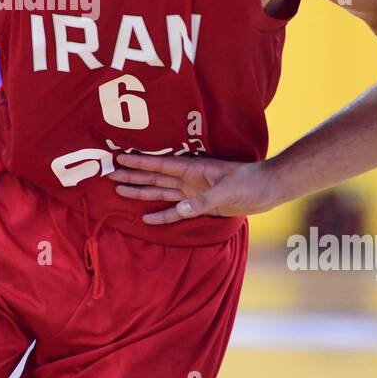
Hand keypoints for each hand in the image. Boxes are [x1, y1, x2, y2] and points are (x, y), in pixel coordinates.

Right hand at [108, 153, 279, 223]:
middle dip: (132, 176)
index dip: (139, 162)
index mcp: (193, 169)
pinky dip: (162, 215)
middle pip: (154, 178)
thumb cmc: (249, 183)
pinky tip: (147, 219)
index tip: (119, 158)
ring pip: (160, 192)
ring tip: (119, 190)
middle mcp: (188, 179)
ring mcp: (193, 192)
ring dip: (141, 191)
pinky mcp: (200, 205)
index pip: (160, 165)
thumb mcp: (227, 191)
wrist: (267, 189)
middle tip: (109, 174)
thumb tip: (179, 209)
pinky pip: (176, 211)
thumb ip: (202, 201)